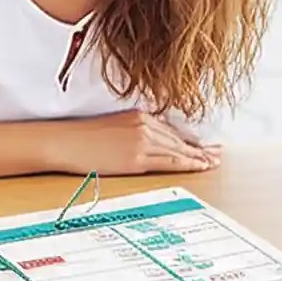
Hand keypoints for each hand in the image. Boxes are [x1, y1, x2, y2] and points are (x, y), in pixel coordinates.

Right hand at [46, 110, 221, 175]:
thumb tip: (149, 144)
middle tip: (217, 152)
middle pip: (178, 139)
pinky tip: (199, 165)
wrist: (64, 142)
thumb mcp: (113, 127)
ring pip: (178, 150)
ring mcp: (142, 140)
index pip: (170, 130)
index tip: (202, 143)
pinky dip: (188, 163)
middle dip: (199, 146)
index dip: (188, 138)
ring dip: (198, 156)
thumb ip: (134, 132)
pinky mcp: (137, 157)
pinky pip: (170, 161)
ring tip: (212, 161)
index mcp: (139, 115)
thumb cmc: (82, 137)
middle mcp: (144, 124)